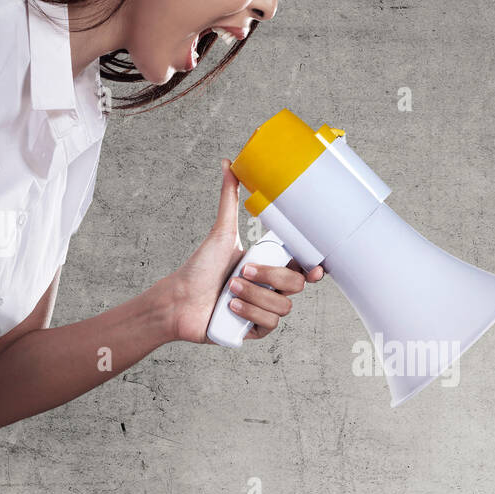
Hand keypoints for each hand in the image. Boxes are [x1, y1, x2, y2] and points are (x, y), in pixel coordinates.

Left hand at [157, 158, 323, 343]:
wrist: (178, 300)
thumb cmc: (199, 268)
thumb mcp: (221, 232)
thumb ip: (229, 198)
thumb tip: (228, 162)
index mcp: (270, 266)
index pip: (303, 267)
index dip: (315, 268)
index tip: (316, 267)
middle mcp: (270, 289)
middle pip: (296, 285)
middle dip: (270, 278)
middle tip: (243, 271)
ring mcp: (264, 311)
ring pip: (283, 307)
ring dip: (255, 296)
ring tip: (230, 290)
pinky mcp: (254, 330)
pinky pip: (270, 325)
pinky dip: (251, 313)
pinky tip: (231, 307)